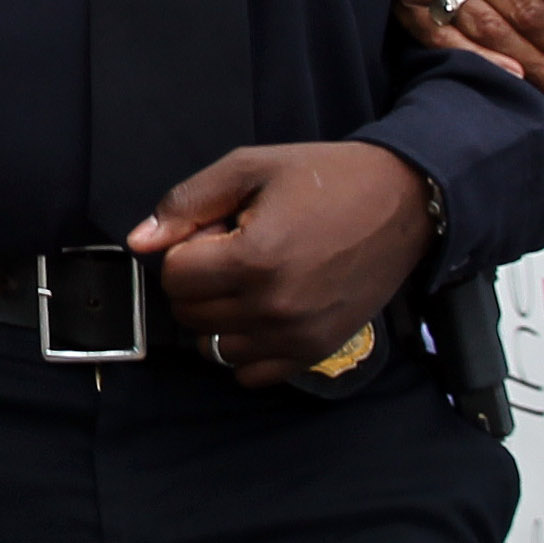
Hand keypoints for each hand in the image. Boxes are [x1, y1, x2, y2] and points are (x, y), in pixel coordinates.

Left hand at [130, 142, 438, 383]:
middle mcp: (274, 306)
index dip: (186, 248)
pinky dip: (245, 348)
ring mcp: (297, 336)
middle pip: (189, 314)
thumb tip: (140, 242)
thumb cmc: (326, 178)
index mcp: (254, 258)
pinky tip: (263, 311)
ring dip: (219, 316)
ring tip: (253, 279)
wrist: (404, 202)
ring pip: (214, 347)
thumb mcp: (250, 168)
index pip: (174, 276)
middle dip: (199, 280)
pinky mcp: (316, 351)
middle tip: (235, 249)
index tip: (217, 230)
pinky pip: (251, 373)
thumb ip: (186, 205)